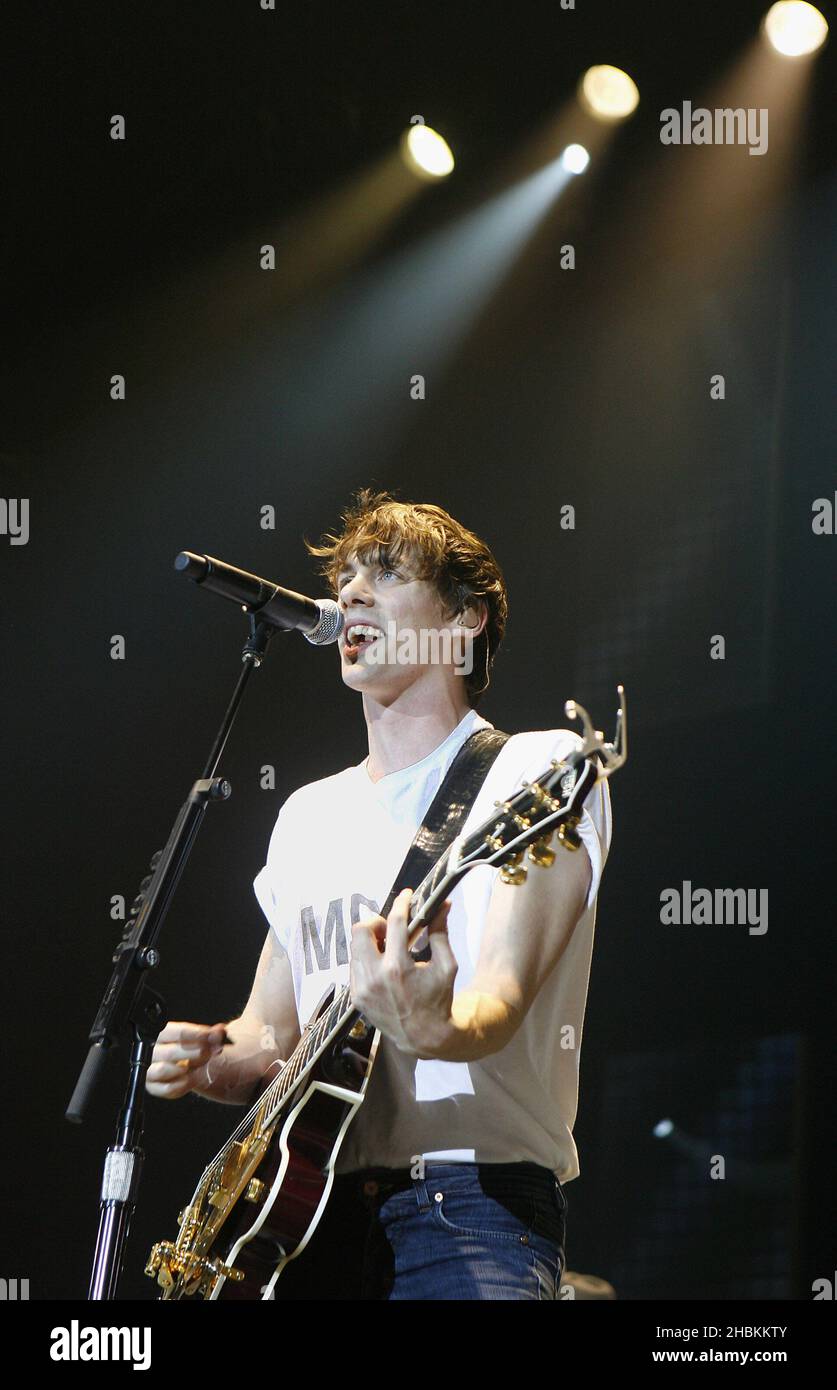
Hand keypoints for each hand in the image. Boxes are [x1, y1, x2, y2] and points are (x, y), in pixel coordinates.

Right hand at [146, 1021, 227, 1098]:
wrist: (186, 1065)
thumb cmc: (191, 1048)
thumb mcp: (201, 1038)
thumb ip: (211, 1034)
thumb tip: (219, 1031)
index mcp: (162, 1034)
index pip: (177, 1032)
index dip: (198, 1034)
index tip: (213, 1037)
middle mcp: (153, 1051)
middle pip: (171, 1052)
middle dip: (195, 1053)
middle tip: (210, 1053)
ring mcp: (151, 1069)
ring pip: (163, 1069)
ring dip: (184, 1069)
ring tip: (197, 1067)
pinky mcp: (153, 1087)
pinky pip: (166, 1088)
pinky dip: (181, 1085)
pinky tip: (191, 1080)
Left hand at [349, 889, 456, 1055]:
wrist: (424, 1036)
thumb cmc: (439, 999)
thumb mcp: (447, 965)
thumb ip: (440, 932)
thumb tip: (442, 904)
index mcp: (398, 967)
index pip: (394, 922)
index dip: (401, 903)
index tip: (407, 895)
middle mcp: (375, 977)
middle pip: (360, 930)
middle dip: (376, 922)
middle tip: (390, 927)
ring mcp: (362, 988)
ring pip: (354, 947)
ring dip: (370, 940)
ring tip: (387, 946)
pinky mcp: (356, 996)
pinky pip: (354, 965)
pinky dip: (366, 958)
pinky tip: (382, 964)